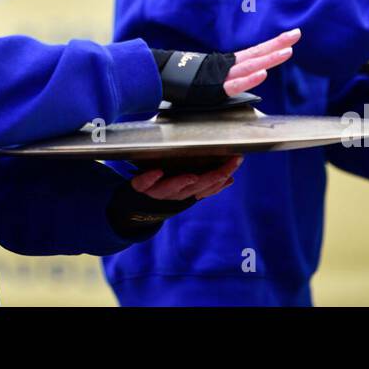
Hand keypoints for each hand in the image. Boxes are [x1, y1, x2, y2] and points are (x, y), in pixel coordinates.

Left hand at [107, 157, 243, 237]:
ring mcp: (156, 192)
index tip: (236, 160)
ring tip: (193, 176)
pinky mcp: (139, 188)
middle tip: (226, 167)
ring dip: (182, 183)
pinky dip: (149, 179)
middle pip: (194, 188)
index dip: (223, 175)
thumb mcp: (185, 189)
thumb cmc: (164, 192)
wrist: (132, 208)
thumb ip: (206, 185)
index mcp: (186, 193)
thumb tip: (230, 179)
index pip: (209, 185)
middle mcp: (174, 195)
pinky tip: (156, 171)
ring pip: (172, 189)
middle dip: (211, 177)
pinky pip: (143, 184)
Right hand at [151, 28, 300, 108]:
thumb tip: (234, 83)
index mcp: (227, 64)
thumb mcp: (207, 78)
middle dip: (278, 44)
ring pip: (250, 66)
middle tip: (297, 34)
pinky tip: (263, 73)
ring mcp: (221, 76)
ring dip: (269, 58)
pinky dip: (249, 78)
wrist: (157, 76)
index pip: (255, 52)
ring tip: (288, 51)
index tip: (291, 36)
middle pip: (257, 53)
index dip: (273, 44)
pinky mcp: (213, 88)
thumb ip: (223, 80)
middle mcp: (227, 67)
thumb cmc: (180, 80)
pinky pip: (234, 83)